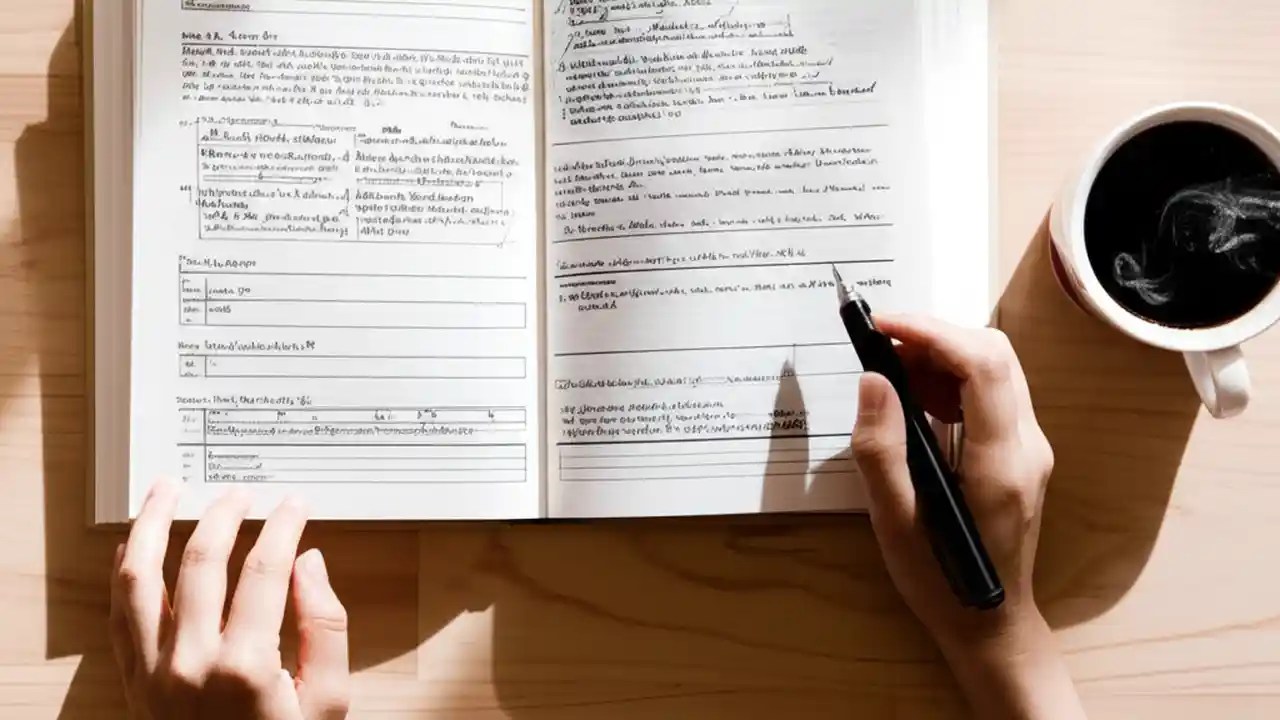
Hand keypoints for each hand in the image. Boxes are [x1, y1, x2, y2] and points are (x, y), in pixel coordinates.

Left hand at [110, 481, 349, 718]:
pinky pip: (118, 614)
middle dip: (225, 514)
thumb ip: (325, 629)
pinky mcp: (134, 683)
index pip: (266, 568)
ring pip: (141, 577)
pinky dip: (123, 573)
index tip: (295, 505)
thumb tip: (309, 564)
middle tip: (242, 493)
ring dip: (152, 525)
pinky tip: (133, 546)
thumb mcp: (327, 704)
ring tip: (165, 490)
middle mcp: (191, 661)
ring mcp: (154, 671)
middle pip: (203, 559)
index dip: (284, 527)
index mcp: (247, 664)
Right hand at [850, 315, 1084, 718]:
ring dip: (942, 355)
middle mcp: (1028, 445)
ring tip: (890, 376)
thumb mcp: (894, 523)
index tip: (881, 325)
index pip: (983, 366)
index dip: (932, 332)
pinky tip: (915, 400)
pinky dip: (952, 378)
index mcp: (1000, 463)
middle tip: (880, 349)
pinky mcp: (1022, 450)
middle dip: (934, 336)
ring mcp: (1031, 446)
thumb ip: (881, 451)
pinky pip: (992, 391)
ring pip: (997, 367)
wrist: (991, 624)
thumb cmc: (940, 581)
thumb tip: (873, 380)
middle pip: (995, 355)